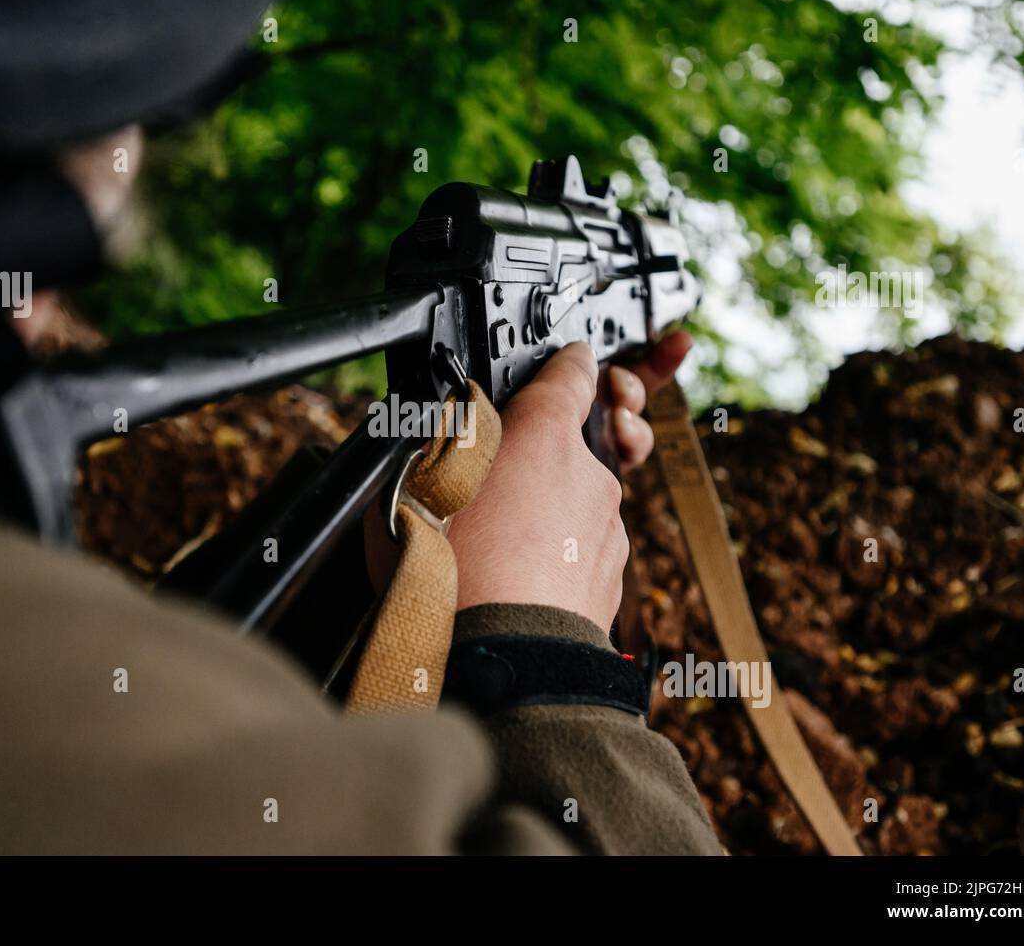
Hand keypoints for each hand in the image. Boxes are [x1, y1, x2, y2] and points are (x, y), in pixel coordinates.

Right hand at [448, 332, 690, 633]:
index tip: (568, 360)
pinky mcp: (609, 581)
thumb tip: (434, 427)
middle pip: (565, 449)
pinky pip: (578, 554)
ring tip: (490, 553)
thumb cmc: (454, 574)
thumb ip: (434, 443)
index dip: (567, 362)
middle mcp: (590, 477)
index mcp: (545, 438)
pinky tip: (512, 585)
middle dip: (530, 464)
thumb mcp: (413, 489)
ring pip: (572, 506)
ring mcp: (607, 531)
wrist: (507, 663)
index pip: (571, 373)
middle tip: (481, 493)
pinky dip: (552, 562)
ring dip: (540, 518)